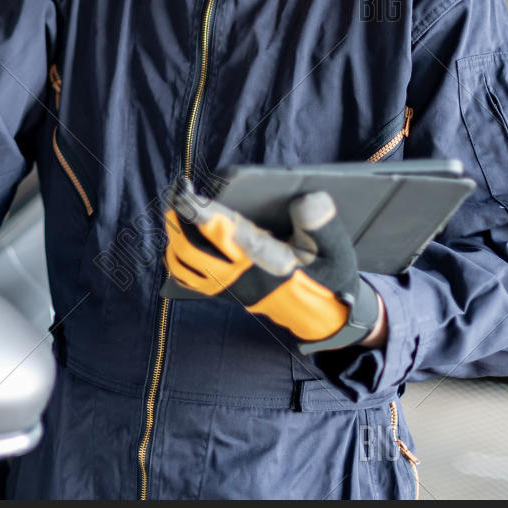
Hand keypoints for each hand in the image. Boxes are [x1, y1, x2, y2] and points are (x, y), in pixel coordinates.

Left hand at [163, 181, 380, 352]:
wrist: (322, 317)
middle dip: (178, 219)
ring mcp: (228, 288)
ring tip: (176, 213)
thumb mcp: (334, 250)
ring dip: (174, 237)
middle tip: (177, 193)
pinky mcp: (225, 294)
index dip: (197, 211)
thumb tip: (308, 197)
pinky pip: (189, 279)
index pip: (220, 232)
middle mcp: (238, 277)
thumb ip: (321, 223)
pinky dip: (178, 259)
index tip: (183, 191)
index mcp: (262, 262)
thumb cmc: (327, 278)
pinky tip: (181, 241)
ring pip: (184, 265)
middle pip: (190, 248)